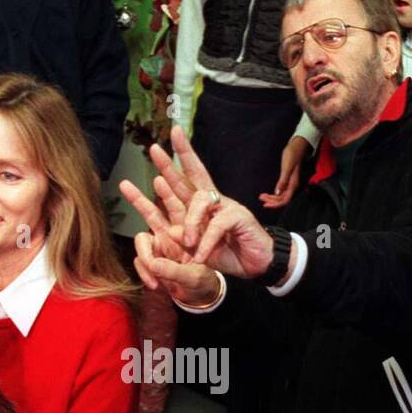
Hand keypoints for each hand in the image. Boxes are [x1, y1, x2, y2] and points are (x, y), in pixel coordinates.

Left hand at [120, 125, 274, 279]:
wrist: (257, 268)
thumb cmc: (230, 256)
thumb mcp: (200, 251)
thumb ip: (185, 242)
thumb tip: (171, 230)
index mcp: (203, 207)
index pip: (188, 179)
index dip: (177, 161)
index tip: (161, 145)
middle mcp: (214, 201)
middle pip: (192, 176)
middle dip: (172, 162)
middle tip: (154, 149)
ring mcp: (227, 206)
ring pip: (200, 201)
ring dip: (191, 222)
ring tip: (188, 242)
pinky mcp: (239, 216)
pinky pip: (216, 225)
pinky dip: (206, 241)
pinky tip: (201, 255)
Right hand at [124, 195, 220, 306]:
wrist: (196, 296)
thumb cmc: (201, 281)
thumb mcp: (194, 277)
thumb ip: (175, 270)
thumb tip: (153, 265)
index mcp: (188, 228)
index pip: (178, 206)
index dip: (169, 191)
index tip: (159, 179)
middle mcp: (170, 232)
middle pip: (152, 212)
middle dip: (138, 199)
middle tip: (124, 185)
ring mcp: (158, 245)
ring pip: (140, 238)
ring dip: (143, 252)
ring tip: (151, 264)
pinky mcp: (150, 259)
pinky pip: (141, 262)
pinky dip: (146, 273)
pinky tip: (155, 284)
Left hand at [259, 135, 308, 208]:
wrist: (298, 146)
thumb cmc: (293, 155)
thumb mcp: (286, 167)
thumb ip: (283, 181)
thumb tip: (277, 193)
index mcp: (293, 184)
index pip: (284, 200)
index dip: (275, 204)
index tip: (265, 204)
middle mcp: (293, 186)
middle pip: (283, 199)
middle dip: (272, 201)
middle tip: (261, 198)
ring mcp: (292, 183)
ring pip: (282, 196)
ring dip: (272, 198)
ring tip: (262, 196)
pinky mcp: (290, 180)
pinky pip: (283, 191)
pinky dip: (275, 193)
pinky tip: (270, 192)